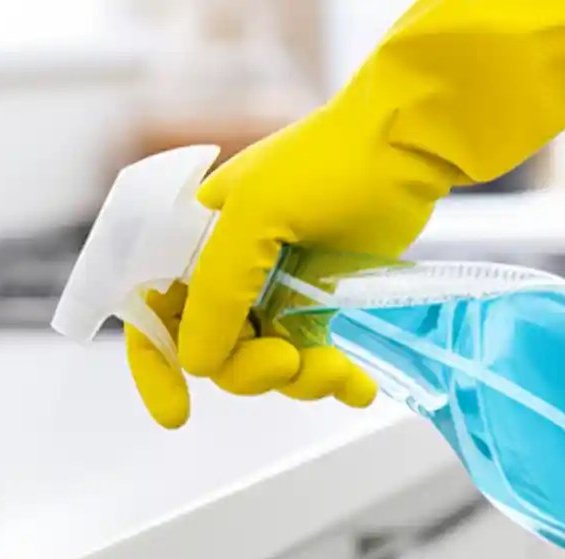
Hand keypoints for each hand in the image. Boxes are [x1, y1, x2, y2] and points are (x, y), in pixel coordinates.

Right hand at [126, 100, 453, 428]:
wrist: (410, 141)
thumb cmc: (328, 160)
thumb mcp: (255, 215)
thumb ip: (216, 291)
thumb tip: (194, 362)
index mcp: (193, 240)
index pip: (153, 310)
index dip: (156, 362)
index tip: (176, 412)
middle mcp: (227, 269)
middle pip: (214, 350)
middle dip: (248, 370)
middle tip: (288, 363)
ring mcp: (274, 288)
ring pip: (265, 362)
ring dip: (300, 379)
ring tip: (338, 371)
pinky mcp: (320, 301)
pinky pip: (312, 357)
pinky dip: (333, 378)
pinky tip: (357, 387)